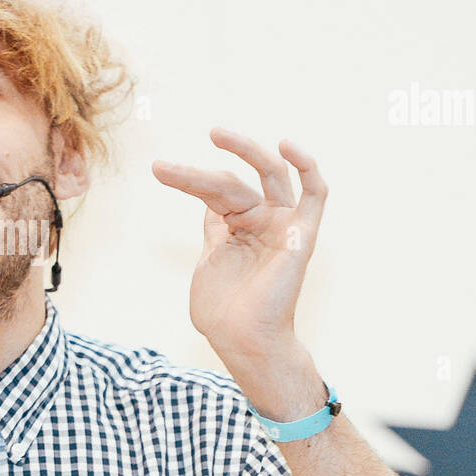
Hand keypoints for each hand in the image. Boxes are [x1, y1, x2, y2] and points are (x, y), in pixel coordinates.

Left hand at [152, 128, 327, 364]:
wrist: (242, 342)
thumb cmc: (223, 313)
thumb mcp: (208, 263)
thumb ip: (212, 232)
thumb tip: (206, 204)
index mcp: (237, 228)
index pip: (215, 192)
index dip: (187, 179)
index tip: (159, 169)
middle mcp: (262, 222)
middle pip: (237, 180)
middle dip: (214, 160)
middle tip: (199, 136)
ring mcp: (282, 226)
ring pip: (269, 176)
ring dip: (249, 150)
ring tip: (218, 133)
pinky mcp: (300, 235)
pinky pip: (315, 194)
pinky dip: (307, 166)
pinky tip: (288, 146)